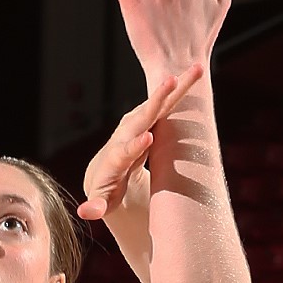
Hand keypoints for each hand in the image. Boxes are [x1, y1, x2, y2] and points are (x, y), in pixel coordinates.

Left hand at [79, 64, 204, 220]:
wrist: (104, 170)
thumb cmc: (106, 189)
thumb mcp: (101, 201)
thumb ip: (95, 206)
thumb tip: (86, 212)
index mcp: (117, 156)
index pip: (126, 151)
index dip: (135, 146)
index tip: (147, 139)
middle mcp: (127, 134)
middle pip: (144, 116)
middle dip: (157, 100)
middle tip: (171, 81)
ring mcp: (139, 124)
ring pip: (160, 103)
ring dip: (177, 86)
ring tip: (196, 69)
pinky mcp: (151, 119)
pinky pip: (169, 102)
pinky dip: (183, 88)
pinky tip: (196, 71)